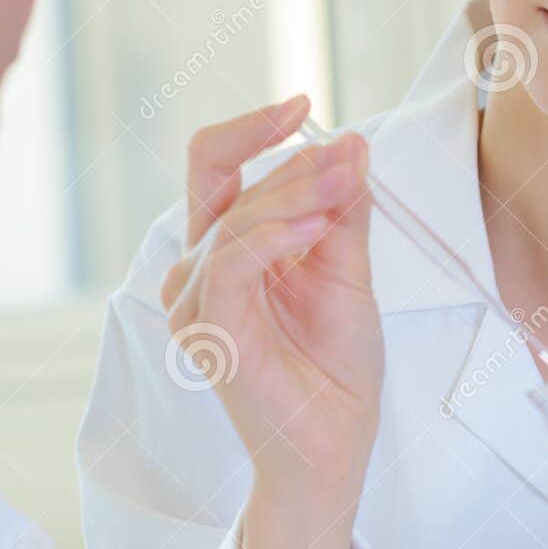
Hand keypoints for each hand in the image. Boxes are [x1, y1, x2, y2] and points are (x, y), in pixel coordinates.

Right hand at [160, 96, 382, 512]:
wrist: (335, 444)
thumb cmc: (336, 369)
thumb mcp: (349, 270)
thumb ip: (343, 208)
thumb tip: (351, 141)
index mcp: (226, 250)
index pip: (216, 166)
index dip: (252, 128)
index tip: (303, 104)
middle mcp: (199, 270)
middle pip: (223, 182)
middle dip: (294, 164)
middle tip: (350, 161)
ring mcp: (196, 301)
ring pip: (233, 218)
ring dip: (293, 195)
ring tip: (345, 189)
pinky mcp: (208, 329)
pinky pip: (231, 262)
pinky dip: (272, 235)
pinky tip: (313, 227)